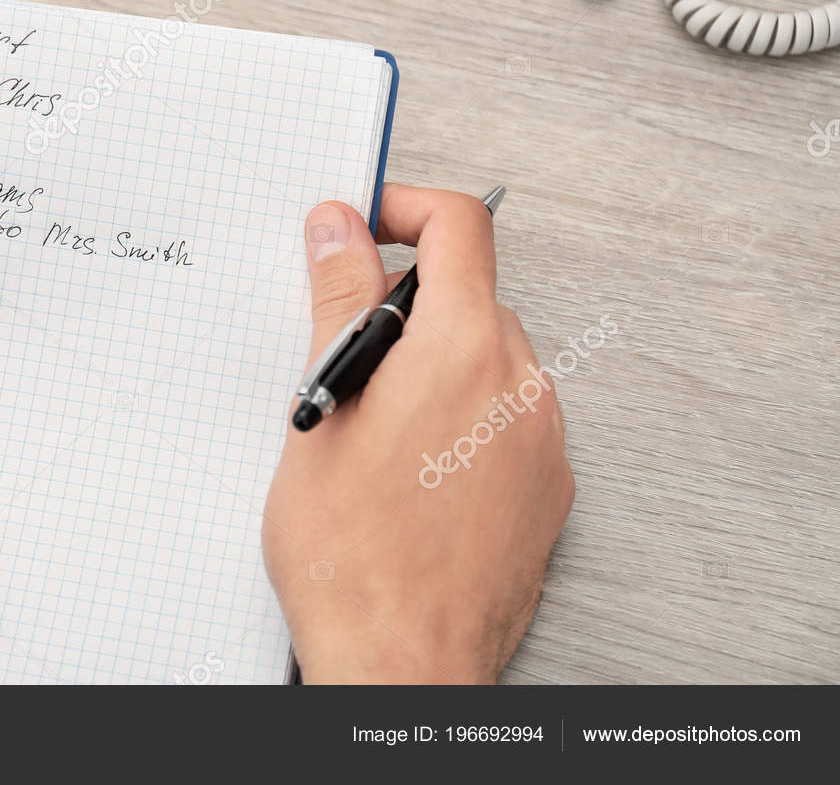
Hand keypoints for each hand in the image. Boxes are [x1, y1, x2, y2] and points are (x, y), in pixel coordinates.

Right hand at [263, 185, 573, 682]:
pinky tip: (408, 472)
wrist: (402, 665)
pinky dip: (461, 420)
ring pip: (486, 360)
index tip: (363, 223)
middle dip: (405, 308)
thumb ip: (337, 301)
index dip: (404, 207)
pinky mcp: (550, 489)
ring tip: (370, 436)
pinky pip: (506, 418)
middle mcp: (521, 386)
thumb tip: (338, 227)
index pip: (458, 226)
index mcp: (463, 350)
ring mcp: (544, 441)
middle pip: (469, 297)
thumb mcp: (321, 410)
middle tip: (343, 362)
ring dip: (433, 369)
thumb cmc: (353, 558)